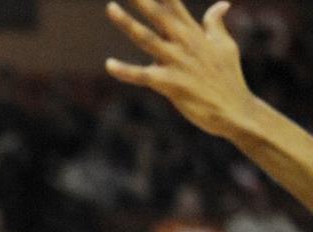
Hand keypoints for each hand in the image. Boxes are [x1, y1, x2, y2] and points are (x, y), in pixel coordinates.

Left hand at [105, 1, 252, 138]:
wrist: (234, 109)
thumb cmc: (228, 77)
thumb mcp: (225, 45)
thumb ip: (215, 24)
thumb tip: (222, 3)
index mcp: (195, 33)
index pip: (174, 6)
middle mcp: (185, 43)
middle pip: (159, 15)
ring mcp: (177, 62)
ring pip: (147, 39)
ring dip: (128, 24)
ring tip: (110, 7)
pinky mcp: (170, 84)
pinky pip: (143, 76)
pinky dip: (125, 71)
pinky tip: (109, 64)